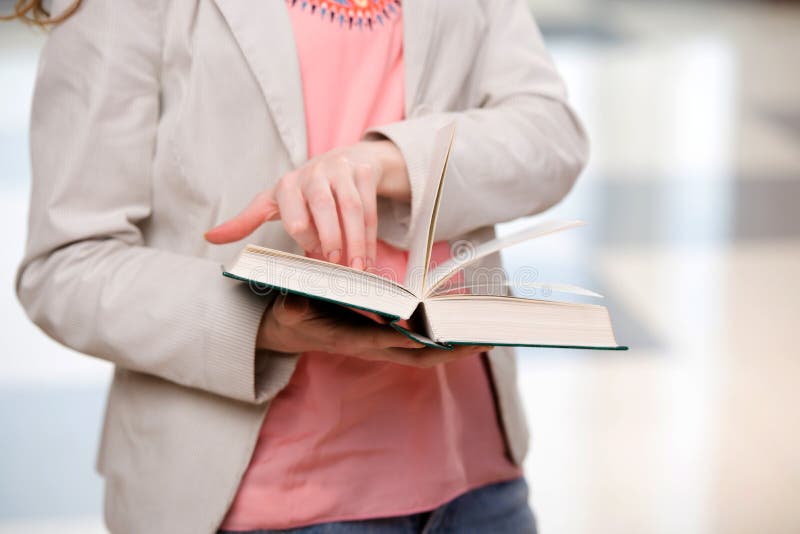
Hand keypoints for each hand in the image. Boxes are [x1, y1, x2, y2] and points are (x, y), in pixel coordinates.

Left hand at [205, 140, 410, 269]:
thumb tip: (209, 237)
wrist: (346, 160)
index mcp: (286, 185)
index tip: (315, 260)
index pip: (292, 211)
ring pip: (350, 207)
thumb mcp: (273, 203)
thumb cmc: (305, 191)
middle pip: (322, 204)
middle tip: (336, 265)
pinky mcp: (363, 173)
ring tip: (359, 270)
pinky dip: (371, 237)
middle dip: (330, 236)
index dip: (304, 236)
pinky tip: (369, 259)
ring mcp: (340, 171)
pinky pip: (370, 207)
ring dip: (356, 241)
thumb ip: (245, 221)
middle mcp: (313, 173)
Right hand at [258, 294, 491, 367]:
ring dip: (455, 346)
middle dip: (453, 350)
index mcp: (352, 339)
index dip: (420, 341)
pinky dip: (442, 337)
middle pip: (420, 355)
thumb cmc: (291, 316)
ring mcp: (381, 345)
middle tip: (486, 339)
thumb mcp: (287, 309)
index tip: (446, 335)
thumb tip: (294, 303)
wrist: (290, 331)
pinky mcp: (385, 339)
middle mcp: (373, 347)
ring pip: (425, 353)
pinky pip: (420, 344)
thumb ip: (292, 307)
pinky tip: (462, 326)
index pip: (391, 343)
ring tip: (485, 335)